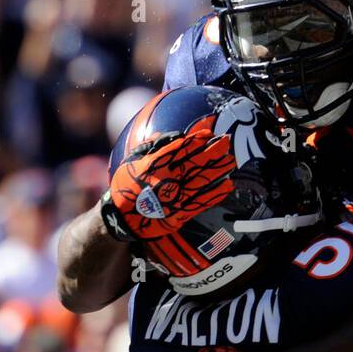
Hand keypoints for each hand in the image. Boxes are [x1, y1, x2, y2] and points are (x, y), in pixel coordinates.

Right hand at [100, 132, 234, 243]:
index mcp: (155, 165)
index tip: (208, 133)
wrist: (120, 218)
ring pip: (201, 182)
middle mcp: (166, 180)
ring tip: (232, 161)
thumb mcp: (133, 161)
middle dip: (213, 151)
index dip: (195, 140)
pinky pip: (201, 203)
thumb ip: (152, 147)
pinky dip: (215, 195)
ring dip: (218, 170)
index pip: (179, 149)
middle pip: (195, 163)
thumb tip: (174, 135)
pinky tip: (228, 186)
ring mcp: (174, 198)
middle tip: (227, 141)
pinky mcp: (179, 214)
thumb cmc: (126, 186)